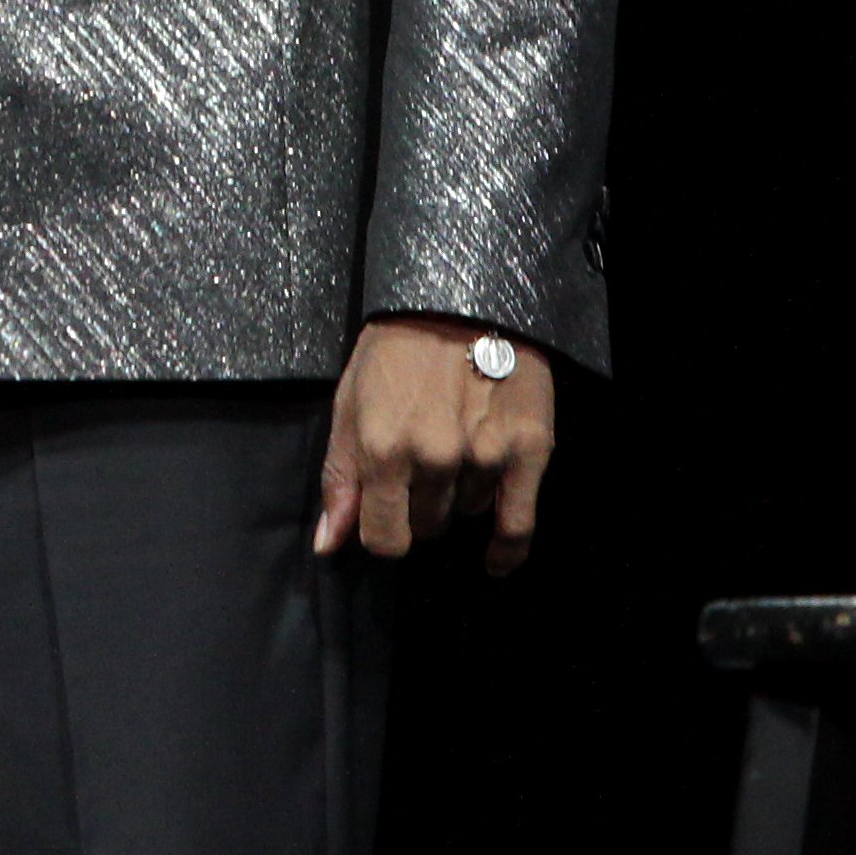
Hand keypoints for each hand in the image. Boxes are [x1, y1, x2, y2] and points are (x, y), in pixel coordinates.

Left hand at [314, 315, 555, 577]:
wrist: (463, 295)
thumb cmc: (397, 345)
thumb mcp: (350, 401)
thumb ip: (341, 476)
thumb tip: (328, 545)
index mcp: (384, 449)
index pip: (384, 539)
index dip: (383, 532)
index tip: (388, 515)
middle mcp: (435, 459)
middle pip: (426, 526)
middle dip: (420, 504)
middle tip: (423, 462)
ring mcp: (485, 456)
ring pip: (465, 513)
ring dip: (459, 495)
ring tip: (458, 446)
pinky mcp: (528, 448)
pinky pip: (517, 524)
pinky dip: (506, 549)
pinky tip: (496, 558)